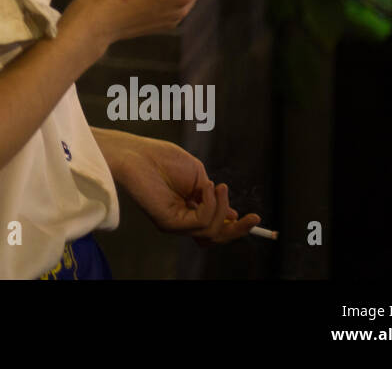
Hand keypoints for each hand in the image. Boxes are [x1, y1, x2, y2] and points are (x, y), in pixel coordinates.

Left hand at [107, 133, 259, 245]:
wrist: (137, 153)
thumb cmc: (162, 158)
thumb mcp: (198, 177)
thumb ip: (212, 197)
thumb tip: (232, 215)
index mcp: (189, 209)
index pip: (214, 228)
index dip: (235, 226)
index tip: (253, 217)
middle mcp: (182, 220)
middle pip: (216, 237)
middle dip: (238, 230)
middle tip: (255, 218)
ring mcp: (175, 224)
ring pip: (211, 232)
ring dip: (221, 208)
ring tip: (216, 186)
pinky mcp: (168, 223)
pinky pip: (201, 223)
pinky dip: (210, 205)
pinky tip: (205, 187)